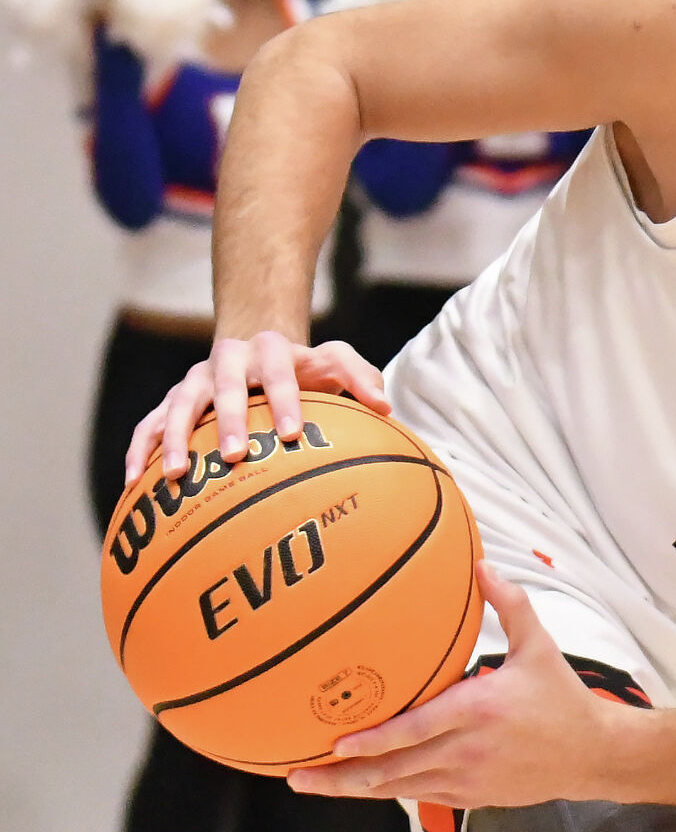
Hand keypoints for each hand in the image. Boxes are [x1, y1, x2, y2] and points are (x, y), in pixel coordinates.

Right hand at [125, 331, 388, 481]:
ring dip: (175, 439)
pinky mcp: (170, 402)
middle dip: (227, 420)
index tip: (292, 432)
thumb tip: (386, 406)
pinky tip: (133, 484)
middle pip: (223, 387)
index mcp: (269, 351)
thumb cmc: (302, 367)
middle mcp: (226, 362)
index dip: (284, 400)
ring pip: (178, 406)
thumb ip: (360, 376)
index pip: (278, 372)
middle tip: (232, 456)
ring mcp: (193, 382)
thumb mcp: (333, 362)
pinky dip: (140, 450)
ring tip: (175, 474)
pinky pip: (147, 425)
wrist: (253, 347)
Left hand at [287, 565, 615, 806]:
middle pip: (391, 771)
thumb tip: (481, 565)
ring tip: (311, 783)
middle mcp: (466, 751)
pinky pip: (418, 795)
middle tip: (296, 774)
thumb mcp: (539, 646)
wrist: (591, 754)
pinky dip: (384, 790)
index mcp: (479, 711)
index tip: (336, 743)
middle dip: (340, 776)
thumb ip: (510, 605)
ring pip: (397, 789)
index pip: (415, 732)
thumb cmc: (563, 698)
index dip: (372, 742)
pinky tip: (358, 785)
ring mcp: (466, 780)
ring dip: (352, 788)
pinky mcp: (470, 798)